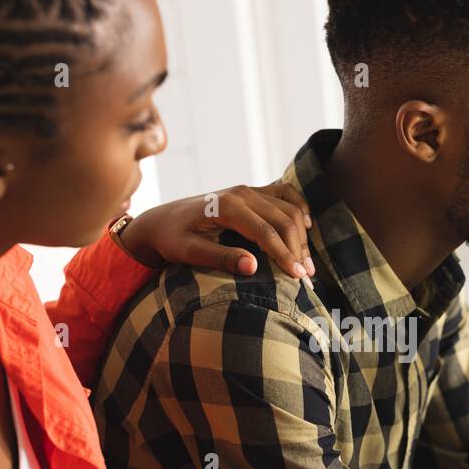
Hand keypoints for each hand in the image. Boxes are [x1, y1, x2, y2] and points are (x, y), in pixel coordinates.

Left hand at [119, 182, 314, 278]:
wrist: (161, 220)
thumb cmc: (172, 239)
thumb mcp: (188, 252)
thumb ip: (221, 258)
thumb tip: (252, 267)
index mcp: (228, 206)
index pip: (267, 232)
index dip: (285, 255)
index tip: (298, 279)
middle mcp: (242, 193)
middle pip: (284, 219)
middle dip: (298, 250)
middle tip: (306, 279)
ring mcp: (249, 189)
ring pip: (289, 208)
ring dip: (302, 236)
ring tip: (307, 265)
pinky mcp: (252, 192)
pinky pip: (285, 193)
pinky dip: (299, 208)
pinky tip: (306, 228)